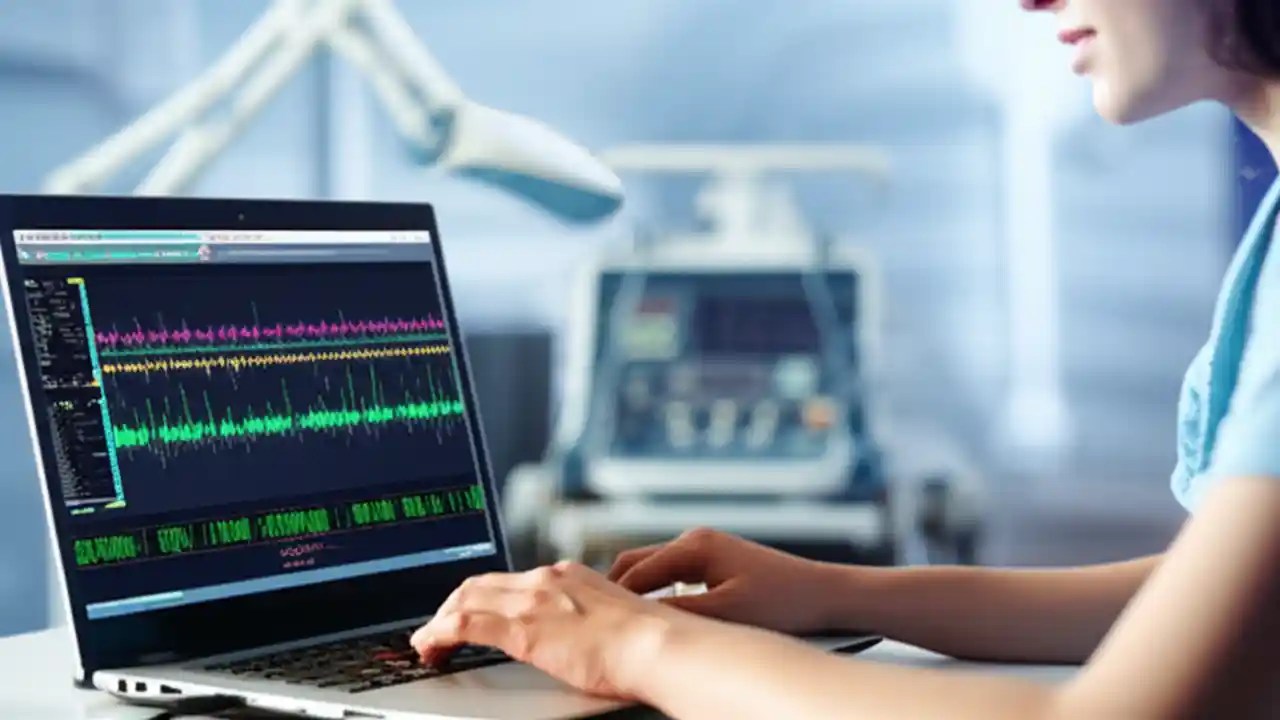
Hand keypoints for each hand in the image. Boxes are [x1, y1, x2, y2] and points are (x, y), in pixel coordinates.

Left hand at [409, 560, 710, 698]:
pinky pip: (464, 625)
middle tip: (438, 630)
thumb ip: (585, 620)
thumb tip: (579, 638)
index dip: (480, 597)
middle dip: (452, 606)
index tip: (469, 613)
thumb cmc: (648, 643)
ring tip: (428, 644)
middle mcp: (545, 580)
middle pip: (479, 585)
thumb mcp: (610, 620)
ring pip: (465, 600)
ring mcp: (532, 601)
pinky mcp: (523, 628)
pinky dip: (438, 634)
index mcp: (567, 576)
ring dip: (440, 621)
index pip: (510, 580)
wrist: (658, 645)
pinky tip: (430, 649)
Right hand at [608, 527, 845, 632]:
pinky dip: (653, 593)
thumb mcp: (728, 613)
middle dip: (610, 590)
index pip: (633, 572)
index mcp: (694, 546)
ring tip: (612, 620)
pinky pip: (669, 575)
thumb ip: (681, 616)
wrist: (826, 593)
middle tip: (588, 619)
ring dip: (632, 592)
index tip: (585, 619)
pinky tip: (650, 617)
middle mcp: (695, 540)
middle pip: (634, 563)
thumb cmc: (784, 602)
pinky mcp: (715, 562)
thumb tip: (639, 621)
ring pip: (651, 569)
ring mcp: (705, 549)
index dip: (607, 597)